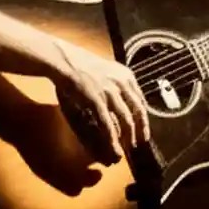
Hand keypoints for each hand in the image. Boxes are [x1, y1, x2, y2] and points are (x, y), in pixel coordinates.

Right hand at [51, 41, 150, 164]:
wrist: (65, 59)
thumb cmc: (83, 66)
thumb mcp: (108, 70)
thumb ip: (119, 84)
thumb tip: (124, 101)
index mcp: (127, 76)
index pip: (141, 102)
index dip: (144, 119)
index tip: (144, 130)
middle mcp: (122, 84)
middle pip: (138, 112)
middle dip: (140, 131)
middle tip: (139, 143)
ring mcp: (110, 92)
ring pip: (126, 120)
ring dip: (128, 138)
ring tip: (127, 149)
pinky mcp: (96, 100)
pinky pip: (108, 124)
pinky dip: (112, 139)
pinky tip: (114, 148)